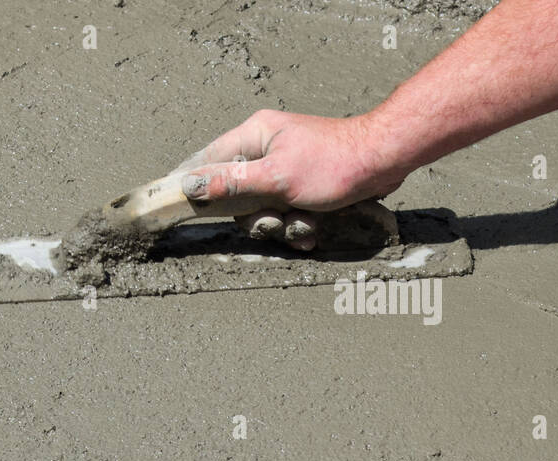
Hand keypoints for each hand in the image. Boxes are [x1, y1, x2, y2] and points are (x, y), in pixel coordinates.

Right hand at [173, 109, 406, 250]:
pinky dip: (296, 225)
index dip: (191, 183)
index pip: (206, 159)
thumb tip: (188, 186)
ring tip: (302, 223)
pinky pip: (284, 212)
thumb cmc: (334, 164)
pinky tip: (313, 228)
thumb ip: (230, 184)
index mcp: (254, 135)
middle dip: (255, 217)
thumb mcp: (276, 178)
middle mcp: (265, 149)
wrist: (385, 162)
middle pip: (234, 194)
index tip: (173, 204)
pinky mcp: (300, 185)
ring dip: (281, 224)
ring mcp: (283, 168)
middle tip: (273, 220)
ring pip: (261, 209)